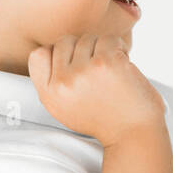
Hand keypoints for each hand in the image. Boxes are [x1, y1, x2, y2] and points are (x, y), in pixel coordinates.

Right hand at [27, 34, 165, 144]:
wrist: (134, 134)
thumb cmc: (105, 120)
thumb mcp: (66, 109)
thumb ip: (54, 83)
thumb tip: (53, 50)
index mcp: (49, 95)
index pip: (38, 55)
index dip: (57, 54)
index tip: (74, 64)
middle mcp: (62, 83)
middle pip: (64, 42)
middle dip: (82, 50)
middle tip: (98, 67)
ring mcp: (84, 71)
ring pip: (87, 38)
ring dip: (102, 49)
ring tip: (111, 69)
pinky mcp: (106, 62)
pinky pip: (108, 39)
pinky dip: (119, 47)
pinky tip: (123, 63)